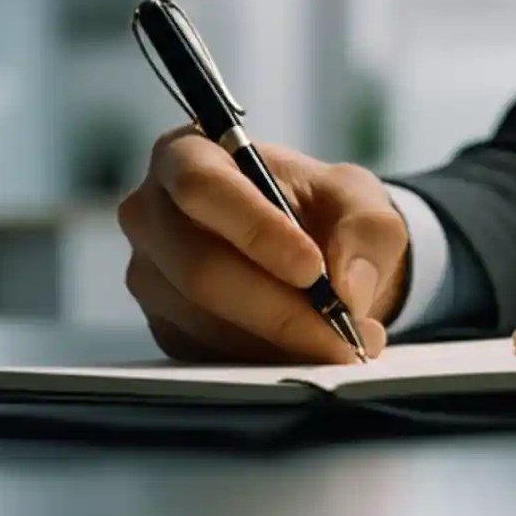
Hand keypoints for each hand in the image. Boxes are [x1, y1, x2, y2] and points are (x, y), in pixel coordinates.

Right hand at [118, 125, 409, 363]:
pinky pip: (209, 354)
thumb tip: (348, 288)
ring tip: (344, 345)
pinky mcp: (164, 326)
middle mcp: (152, 215)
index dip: (255, 231)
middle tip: (340, 333)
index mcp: (185, 155)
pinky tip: (309, 351)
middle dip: (278, 309)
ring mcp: (150, 275)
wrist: (305, 250)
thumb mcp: (357, 199)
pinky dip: (267, 360)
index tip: (313, 270)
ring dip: (281, 342)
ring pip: (207, 321)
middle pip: (200, 269)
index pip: (202, 188)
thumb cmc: (319, 208)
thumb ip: (365, 229)